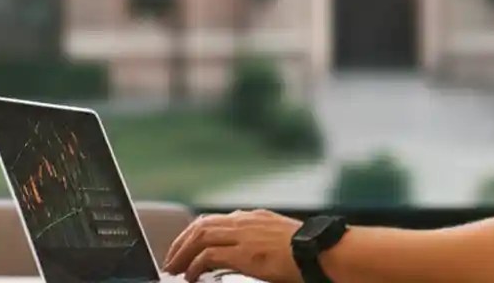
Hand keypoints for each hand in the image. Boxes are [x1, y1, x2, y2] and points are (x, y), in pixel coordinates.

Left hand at [163, 209, 304, 282]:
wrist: (321, 252)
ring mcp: (243, 236)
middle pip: (201, 226)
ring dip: (183, 253)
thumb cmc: (307, 249)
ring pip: (200, 237)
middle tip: (172, 260)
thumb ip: (257, 239)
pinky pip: (208, 257)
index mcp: (253, 218)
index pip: (214, 220)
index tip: (185, 247)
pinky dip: (195, 266)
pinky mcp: (244, 254)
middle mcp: (245, 221)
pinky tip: (191, 276)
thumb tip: (243, 253)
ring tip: (176, 268)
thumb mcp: (278, 237)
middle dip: (181, 243)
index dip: (194, 234)